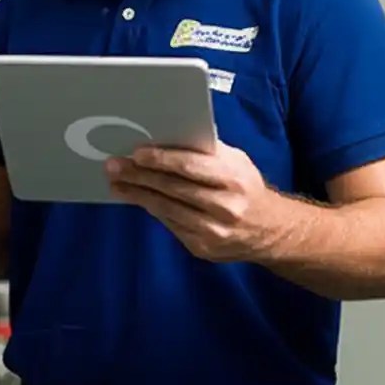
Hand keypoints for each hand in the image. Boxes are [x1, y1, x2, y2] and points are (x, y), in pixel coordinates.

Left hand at [106, 141, 284, 262]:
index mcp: (234, 178)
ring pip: (166, 209)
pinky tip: (136, 198)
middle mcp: (225, 206)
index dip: (161, 159)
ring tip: (116, 183)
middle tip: (114, 166)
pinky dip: (151, 209)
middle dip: (139, 176)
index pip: (191, 167)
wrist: (271, 230)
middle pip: (173, 188)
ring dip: (137, 194)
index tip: (136, 152)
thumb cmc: (245, 186)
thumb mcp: (236, 161)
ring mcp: (213, 231)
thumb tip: (165, 137)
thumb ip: (206, 150)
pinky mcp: (203, 248)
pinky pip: (170, 224)